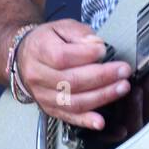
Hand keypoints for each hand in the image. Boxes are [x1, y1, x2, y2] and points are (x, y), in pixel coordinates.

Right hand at [15, 18, 132, 130]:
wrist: (25, 57)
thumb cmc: (47, 41)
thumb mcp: (61, 27)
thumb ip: (80, 33)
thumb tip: (96, 45)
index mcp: (39, 51)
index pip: (62, 57)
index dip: (86, 55)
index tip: (104, 50)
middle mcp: (38, 75)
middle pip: (71, 81)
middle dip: (103, 77)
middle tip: (123, 71)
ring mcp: (43, 95)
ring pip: (73, 101)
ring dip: (101, 96)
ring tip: (121, 88)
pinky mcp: (50, 108)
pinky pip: (68, 116)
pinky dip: (85, 121)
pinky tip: (100, 121)